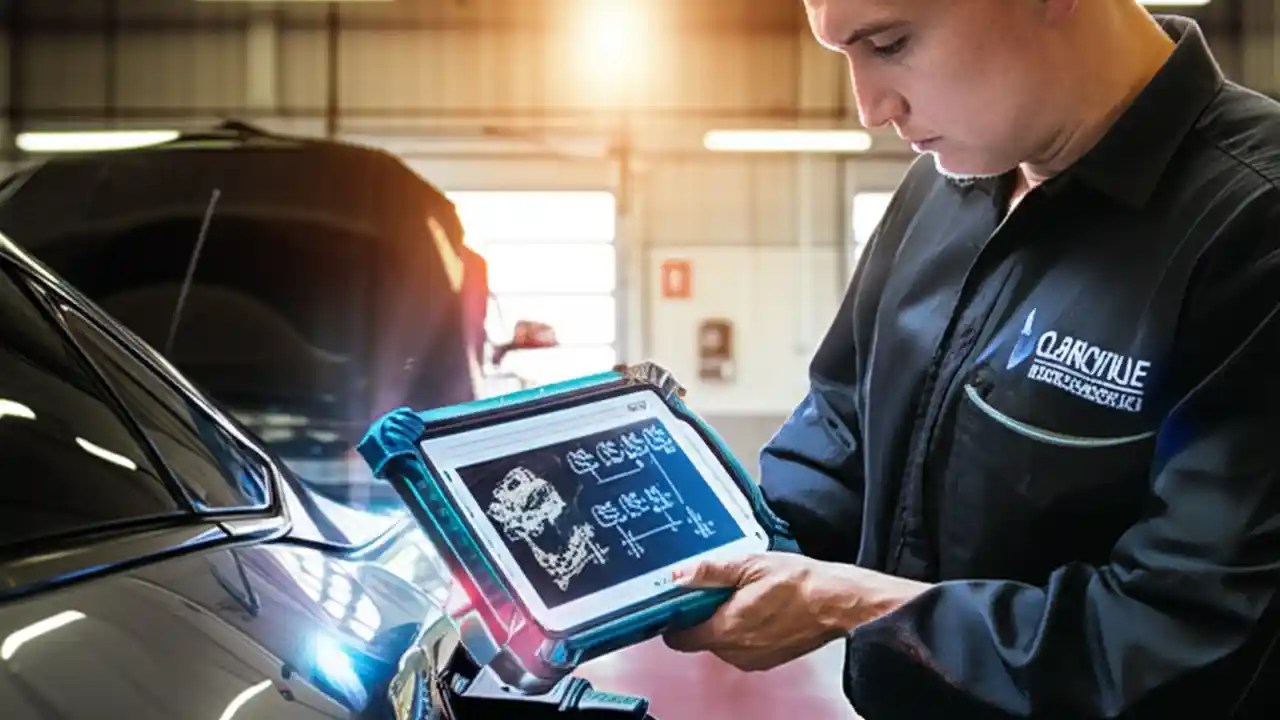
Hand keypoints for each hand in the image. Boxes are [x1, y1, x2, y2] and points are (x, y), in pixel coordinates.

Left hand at [662, 552, 930, 671]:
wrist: (838, 603)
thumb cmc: (798, 582)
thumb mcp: (750, 564)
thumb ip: (710, 571)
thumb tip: (678, 575)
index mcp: (725, 629)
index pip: (680, 639)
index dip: (674, 619)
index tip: (677, 601)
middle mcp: (736, 652)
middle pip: (702, 639)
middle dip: (702, 616)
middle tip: (713, 588)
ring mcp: (754, 659)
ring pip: (722, 643)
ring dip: (724, 622)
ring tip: (740, 593)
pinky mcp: (770, 660)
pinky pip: (743, 648)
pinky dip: (743, 630)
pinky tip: (757, 607)